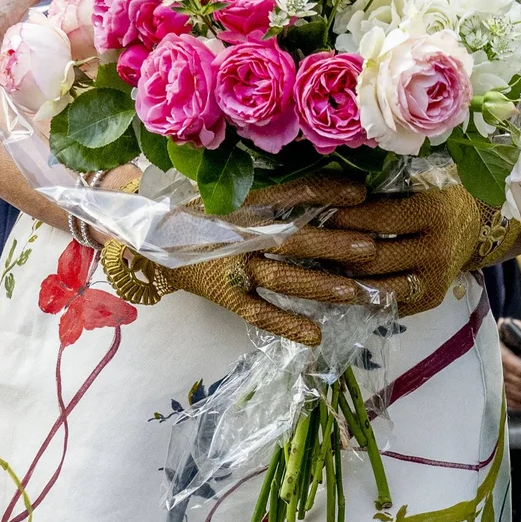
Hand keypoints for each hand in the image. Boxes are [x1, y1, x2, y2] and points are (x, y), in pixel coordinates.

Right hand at [135, 174, 372, 345]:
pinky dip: (286, 325)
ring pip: (282, 278)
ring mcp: (234, 268)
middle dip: (333, 245)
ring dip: (320, 286)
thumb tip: (333, 186)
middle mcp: (242, 234)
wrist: (150, 240)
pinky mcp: (227, 295)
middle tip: (369, 248)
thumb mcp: (236, 192)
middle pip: (294, 239)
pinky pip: (259, 313)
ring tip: (354, 292)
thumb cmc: (203, 212)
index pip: (292, 193)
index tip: (362, 194)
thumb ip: (276, 191)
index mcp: (245, 202)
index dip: (328, 192)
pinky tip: (315, 335)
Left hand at [330, 183, 488, 312]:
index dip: (345, 217)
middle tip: (310, 243)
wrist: (473, 226)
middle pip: (373, 258)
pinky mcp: (430, 300)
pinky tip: (339, 282)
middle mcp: (437, 250)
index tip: (319, 213)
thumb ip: (381, 190)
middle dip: (336, 252)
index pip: (379, 220)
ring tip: (317, 265)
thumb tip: (329, 196)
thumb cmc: (436, 196)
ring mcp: (435, 280)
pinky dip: (360, 294)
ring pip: (375, 287)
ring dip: (342, 278)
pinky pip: (385, 302)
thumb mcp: (417, 183)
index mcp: (434, 213)